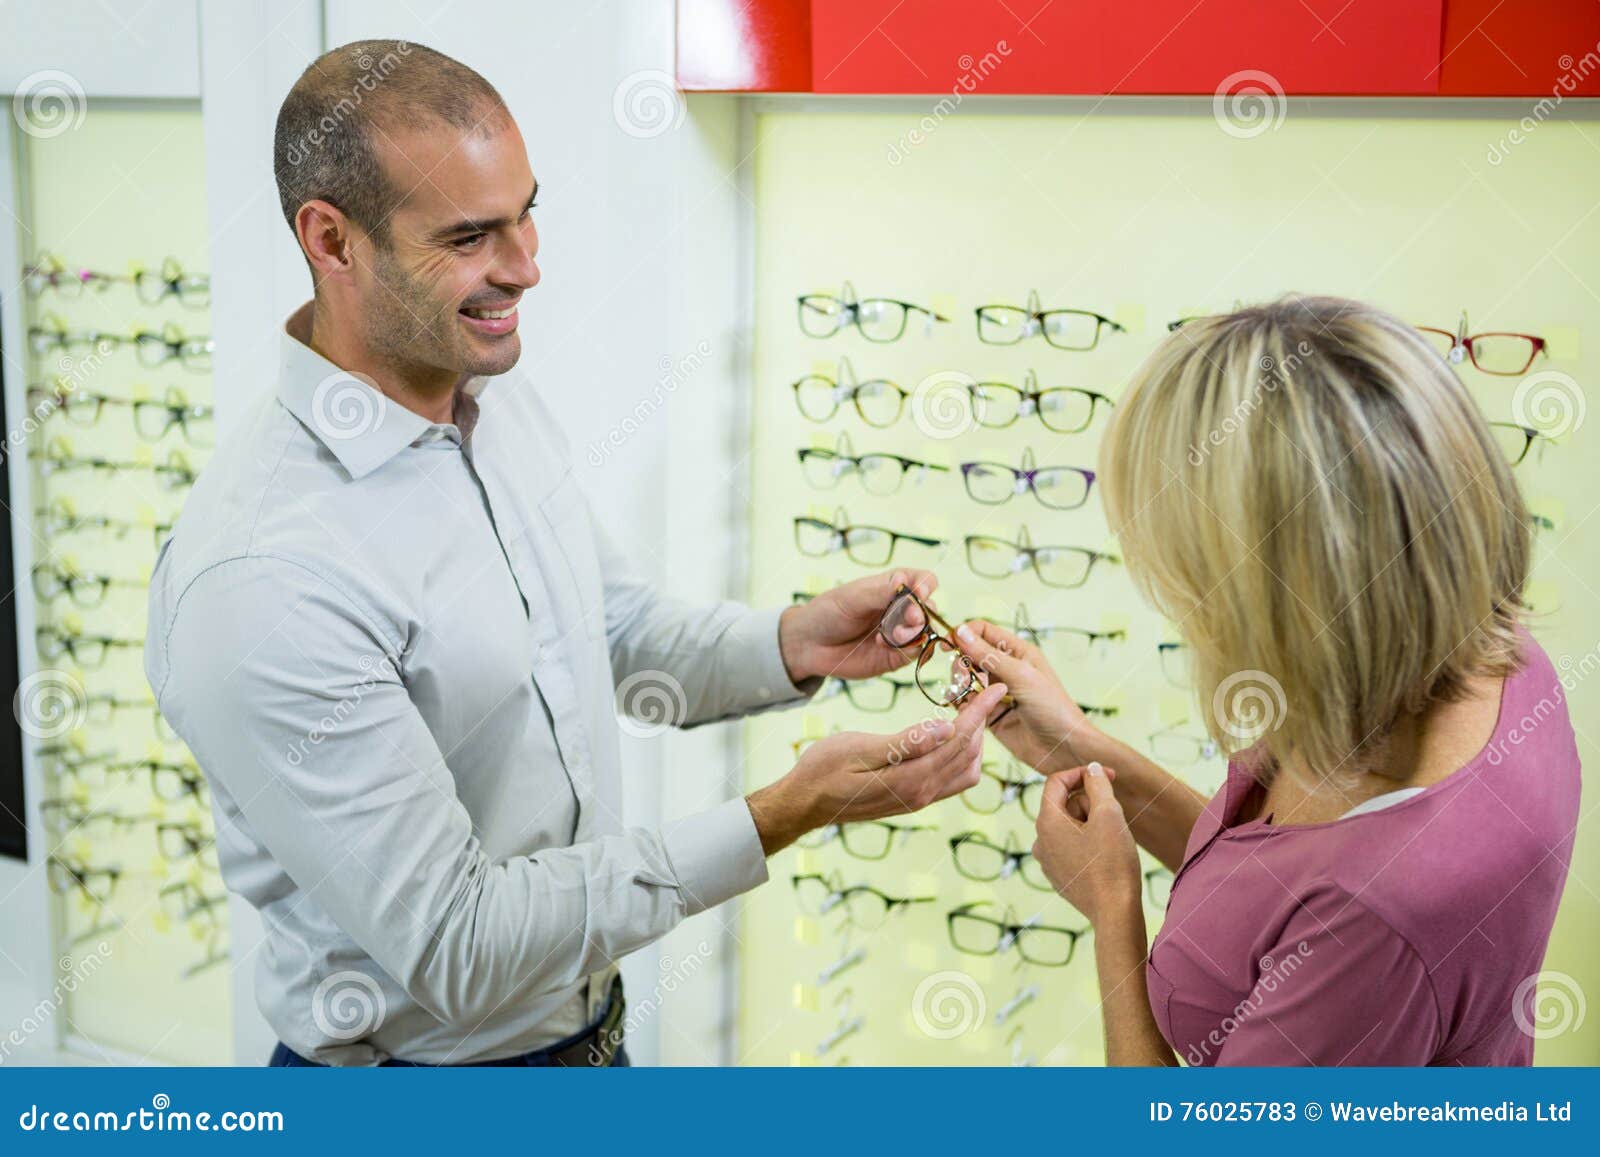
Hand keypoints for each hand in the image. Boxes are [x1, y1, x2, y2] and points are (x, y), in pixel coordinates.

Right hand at [746, 681, 1006, 854]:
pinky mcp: (912, 798)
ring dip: (974, 740)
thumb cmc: (823, 769)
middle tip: (983, 689)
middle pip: (969, 755)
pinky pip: (951, 779)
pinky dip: (961, 754)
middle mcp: (921, 794)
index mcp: (910, 780)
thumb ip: (904, 743)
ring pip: (966, 770)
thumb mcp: (858, 749)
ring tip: (968, 708)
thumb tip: (945, 729)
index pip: (958, 741)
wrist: (803, 803)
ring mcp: (918, 799)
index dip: (979, 711)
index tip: (995, 687)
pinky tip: (950, 734)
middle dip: (981, 721)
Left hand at [778, 568, 938, 683]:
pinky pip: (915, 653)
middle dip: (921, 614)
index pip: (923, 581)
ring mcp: (900, 633)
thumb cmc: (828, 612)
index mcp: (893, 587)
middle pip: (928, 609)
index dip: (926, 586)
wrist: (809, 645)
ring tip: (892, 636)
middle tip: (910, 620)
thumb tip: (905, 582)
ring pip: (925, 632)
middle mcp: (901, 609)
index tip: (920, 593)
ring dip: (914, 633)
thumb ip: (880, 592)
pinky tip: (883, 646)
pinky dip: (907, 650)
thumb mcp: (852, 597)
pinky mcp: (896, 656)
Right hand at [952, 619, 1106, 773]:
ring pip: (966, 680)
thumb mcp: (1021, 676)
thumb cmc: (1053, 707)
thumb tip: (961, 631)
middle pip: (970, 655)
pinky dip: (962, 704)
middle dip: (961, 664)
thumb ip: (989, 655)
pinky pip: (968, 703)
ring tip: (966, 696)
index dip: (963, 635)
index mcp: (1017, 652)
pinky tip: (966, 710)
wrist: (1063, 749)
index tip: (947, 646)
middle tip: (963, 679)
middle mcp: (1005, 669)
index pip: (983, 632)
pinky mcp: (991, 714)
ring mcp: (997, 692)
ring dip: (960, 685)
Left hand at [1032, 762, 1141, 926]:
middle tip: (1115, 817)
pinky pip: (1071, 847)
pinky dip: (1088, 843)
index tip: (1108, 776)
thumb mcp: (1109, 814)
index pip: (1056, 782)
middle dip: (1090, 803)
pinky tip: (1106, 857)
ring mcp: (1047, 861)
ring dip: (1091, 824)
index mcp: (1046, 822)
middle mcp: (1039, 841)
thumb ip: (1098, 785)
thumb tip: (1092, 769)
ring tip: (1112, 840)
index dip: (1082, 773)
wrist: (1114, 912)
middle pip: (1064, 805)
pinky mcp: (1059, 876)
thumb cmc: (1112, 862)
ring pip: (1069, 827)